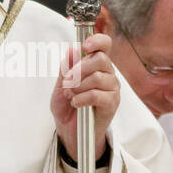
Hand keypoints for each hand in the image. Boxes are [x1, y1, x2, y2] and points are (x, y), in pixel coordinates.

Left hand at [51, 32, 119, 162]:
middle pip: (101, 59)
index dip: (97, 41)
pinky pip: (98, 95)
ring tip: (70, 95)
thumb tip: (72, 50)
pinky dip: (82, 98)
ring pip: (99, 77)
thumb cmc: (66, 106)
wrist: (69, 131)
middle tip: (67, 81)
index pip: (104, 45)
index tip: (84, 47)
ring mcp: (112, 89)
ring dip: (78, 86)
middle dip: (80, 69)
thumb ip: (66, 68)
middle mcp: (107, 74)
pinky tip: (76, 103)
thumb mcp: (61, 84)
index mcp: (96, 65)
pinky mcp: (112, 104)